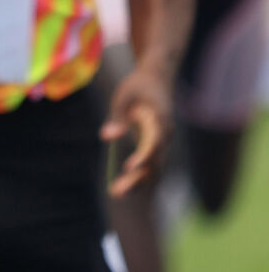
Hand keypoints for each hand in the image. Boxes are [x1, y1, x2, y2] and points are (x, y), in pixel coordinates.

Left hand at [103, 63, 173, 195]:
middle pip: (154, 160)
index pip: (154, 142)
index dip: (144, 156)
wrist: (158, 78)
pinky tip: (124, 188)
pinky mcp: (157, 144)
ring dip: (137, 181)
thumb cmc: (138, 85)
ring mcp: (163, 140)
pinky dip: (139, 176)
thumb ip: (117, 117)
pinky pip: (151, 163)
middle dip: (138, 178)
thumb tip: (106, 137)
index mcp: (159, 119)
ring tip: (116, 193)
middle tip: (117, 193)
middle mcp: (165, 133)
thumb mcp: (124, 95)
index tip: (129, 167)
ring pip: (154, 165)